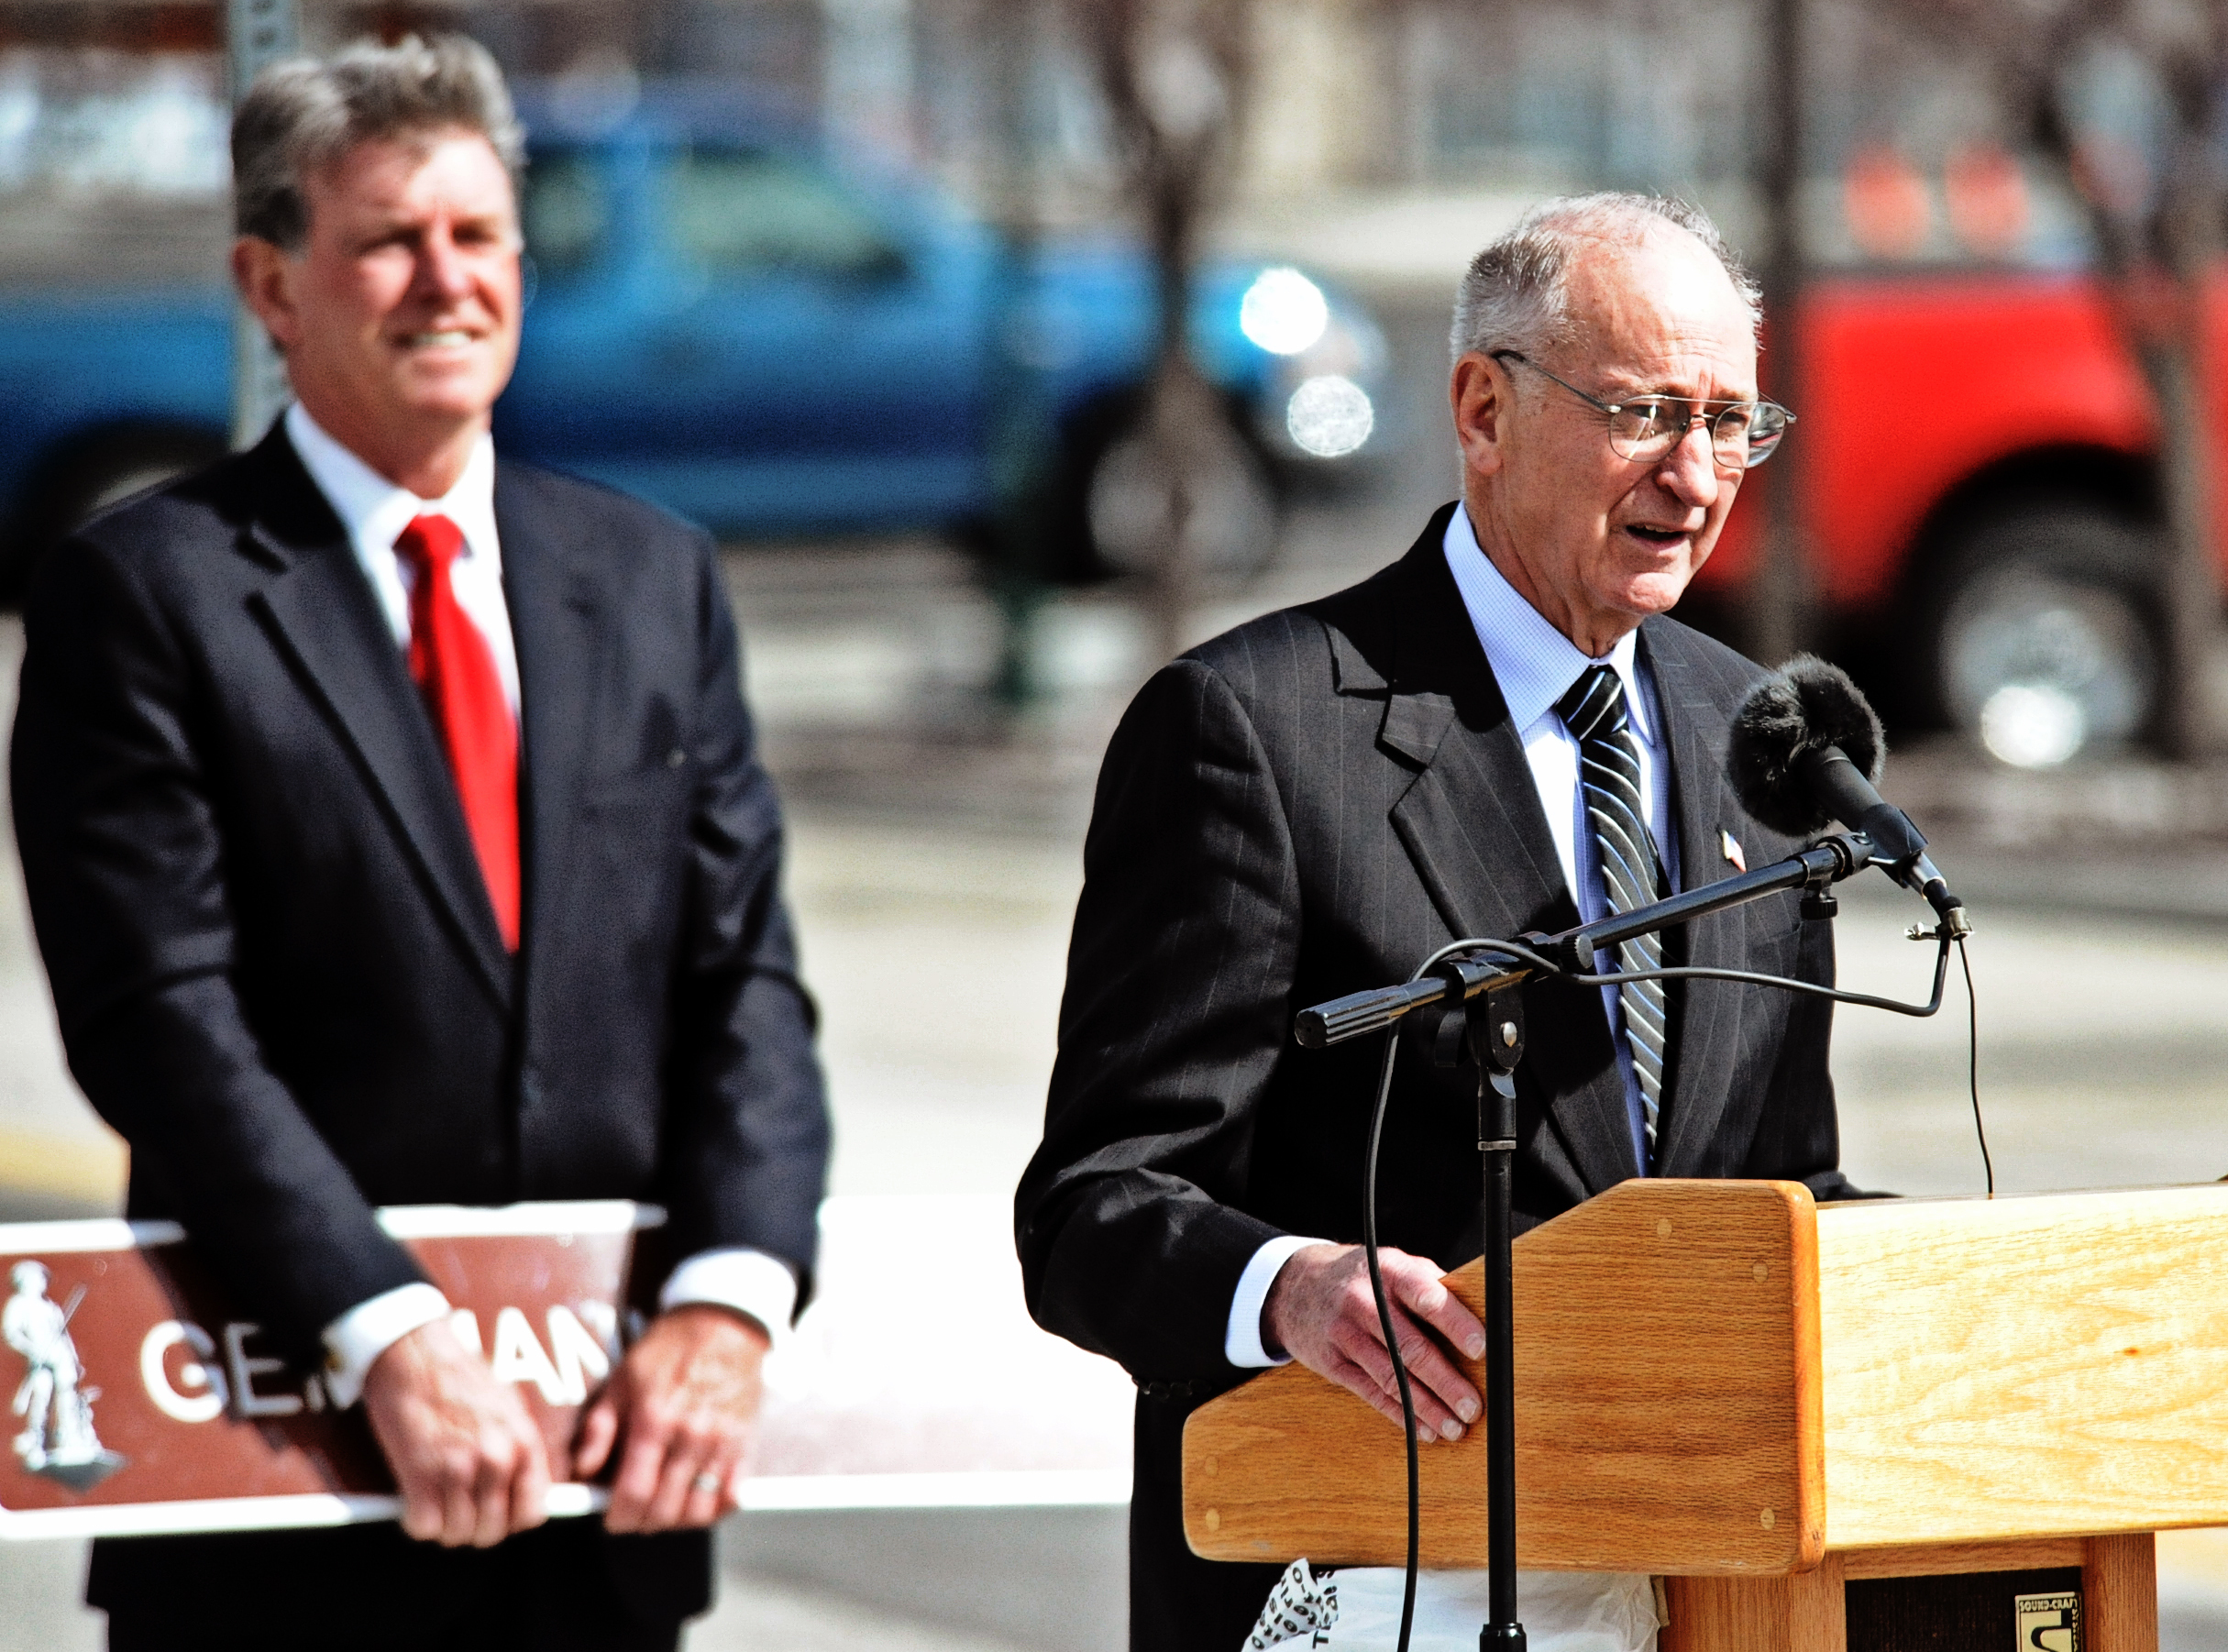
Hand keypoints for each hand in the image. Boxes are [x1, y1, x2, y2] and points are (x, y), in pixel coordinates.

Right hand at [362, 1317, 551, 1547]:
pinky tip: (415, 1499)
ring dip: (444, 1525)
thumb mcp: (509, 1407)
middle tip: (457, 1508)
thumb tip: (521, 1489)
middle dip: (474, 1527)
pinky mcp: (420, 1475)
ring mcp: (460, 1469)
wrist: (415, 1353)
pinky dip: (416, 1520)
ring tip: (435, 1501)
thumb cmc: (459, 1376)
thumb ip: (517, 1449)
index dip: (510, 1519)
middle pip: (492, 1532)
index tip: (493, 1511)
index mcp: (523, 1443)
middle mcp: (497, 1459)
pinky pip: (424, 1526)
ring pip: (457, 1534)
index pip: (532, 1514)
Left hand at [573, 1303, 769, 1532]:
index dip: (618, 1517)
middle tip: (633, 1514)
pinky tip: (697, 1501)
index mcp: (654, 1420)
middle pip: (665, 1510)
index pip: (634, 1494)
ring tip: (662, 1508)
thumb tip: (583, 1471)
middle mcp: (690, 1437)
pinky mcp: (745, 1445)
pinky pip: (732, 1498)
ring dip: (676, 1521)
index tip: (611, 1517)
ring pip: (698, 1511)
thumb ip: (599, 1428)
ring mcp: (721, 1444)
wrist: (723, 1324)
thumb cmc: (668, 1351)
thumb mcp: (621, 1380)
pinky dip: (714, 1510)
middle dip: (642, 1522)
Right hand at [1261, 1243, 1484, 1440]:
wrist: (1295, 1286)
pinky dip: (1400, 1416)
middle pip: (1411, 1347)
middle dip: (1446, 1381)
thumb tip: (1481, 1314)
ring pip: (1392, 1377)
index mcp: (1389, 1272)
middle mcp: (1365, 1301)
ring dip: (1427, 1407)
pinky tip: (1423, 1430)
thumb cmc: (1362, 1277)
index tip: (1481, 1349)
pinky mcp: (1333, 1362)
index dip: (1455, 1324)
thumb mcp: (1393, 1265)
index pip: (1426, 1296)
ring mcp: (1345, 1333)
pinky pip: (1371, 1393)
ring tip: (1454, 1427)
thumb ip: (1430, 1285)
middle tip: (1472, 1406)